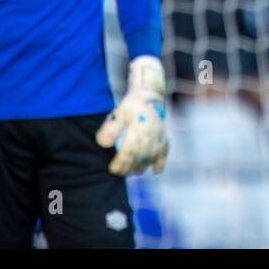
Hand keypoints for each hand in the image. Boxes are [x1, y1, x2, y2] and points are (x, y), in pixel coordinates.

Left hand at [96, 56, 167, 175]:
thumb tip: (104, 145)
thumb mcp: (118, 114)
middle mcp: (151, 134)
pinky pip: (165, 152)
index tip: (112, 169)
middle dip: (128, 168)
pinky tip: (155, 171)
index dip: (121, 163)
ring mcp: (159, 137)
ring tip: (132, 172)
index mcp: (138, 129)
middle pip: (140, 157)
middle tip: (119, 172)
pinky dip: (161, 163)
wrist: (150, 96)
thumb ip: (110, 130)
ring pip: (151, 157)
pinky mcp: (165, 137)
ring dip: (141, 167)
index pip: (129, 152)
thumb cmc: (131, 106)